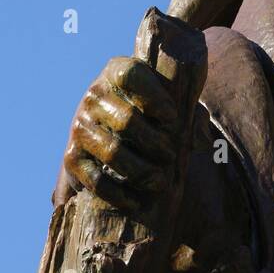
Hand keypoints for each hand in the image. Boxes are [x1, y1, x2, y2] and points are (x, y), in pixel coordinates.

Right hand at [60, 55, 186, 215]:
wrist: (111, 131)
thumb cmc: (152, 112)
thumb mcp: (171, 103)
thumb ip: (193, 115)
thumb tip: (202, 141)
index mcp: (118, 71)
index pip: (131, 76)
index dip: (154, 97)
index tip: (173, 118)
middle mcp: (94, 95)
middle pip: (126, 120)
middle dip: (154, 142)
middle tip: (170, 155)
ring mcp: (79, 126)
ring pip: (112, 151)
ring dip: (140, 170)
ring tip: (160, 181)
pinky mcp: (71, 156)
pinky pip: (94, 178)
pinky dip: (117, 193)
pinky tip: (136, 201)